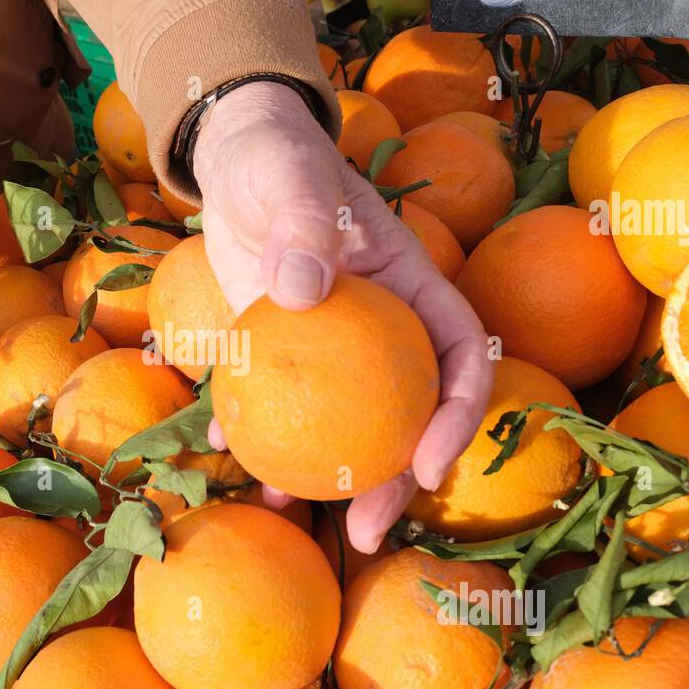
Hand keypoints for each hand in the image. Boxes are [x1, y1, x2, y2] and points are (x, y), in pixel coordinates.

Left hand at [193, 81, 493, 553]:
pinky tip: (228, 455)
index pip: (460, 356)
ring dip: (324, 475)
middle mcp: (381, 329)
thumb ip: (303, 220)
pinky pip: (274, 401)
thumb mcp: (292, 177)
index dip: (458, 415)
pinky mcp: (278, 350)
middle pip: (405, 413)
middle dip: (394, 481)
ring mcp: (330, 347)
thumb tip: (303, 292)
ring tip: (289, 509)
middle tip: (366, 531)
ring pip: (342, 423)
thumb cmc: (279, 157)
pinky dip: (254, 430)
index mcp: (411, 289)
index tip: (428, 463)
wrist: (237, 159)